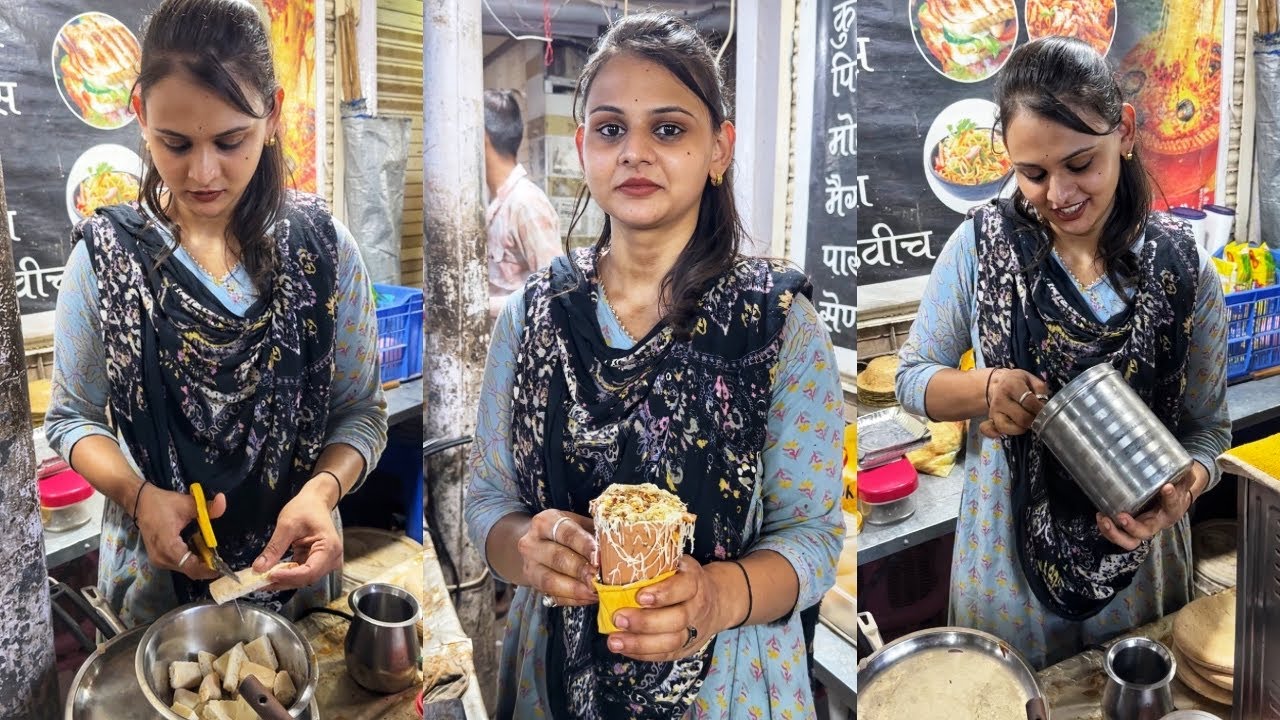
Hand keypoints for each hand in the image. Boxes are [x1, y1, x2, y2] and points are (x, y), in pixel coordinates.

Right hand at [135, 484, 226, 580]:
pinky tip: (202, 552)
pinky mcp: (159, 558)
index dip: (208, 569)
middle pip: (189, 570)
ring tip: (215, 556)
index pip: (191, 566)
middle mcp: (162, 558)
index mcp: (168, 546)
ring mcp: (159, 560)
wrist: (139, 503)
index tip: (224, 566)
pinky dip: (192, 561)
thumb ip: (207, 506)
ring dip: (200, 564)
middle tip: (224, 561)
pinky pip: (179, 564)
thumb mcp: (187, 503)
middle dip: (207, 567)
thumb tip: (222, 500)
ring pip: (184, 569)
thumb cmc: (162, 503)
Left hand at [253, 479, 342, 588]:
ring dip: (283, 580)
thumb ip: (274, 548)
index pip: (309, 571)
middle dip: (283, 581)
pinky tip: (272, 574)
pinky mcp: (317, 563)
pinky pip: (301, 574)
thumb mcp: (287, 525)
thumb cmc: (305, 508)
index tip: (268, 576)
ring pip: (303, 579)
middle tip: (259, 581)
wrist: (315, 502)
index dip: (289, 577)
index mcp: (329, 547)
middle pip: (306, 578)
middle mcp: (332, 558)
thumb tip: (259, 569)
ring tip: (262, 579)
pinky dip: (286, 575)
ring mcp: (325, 562)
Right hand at [517, 510, 598, 606]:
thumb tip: (615, 548)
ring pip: (551, 581)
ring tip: (596, 593)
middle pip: (558, 558)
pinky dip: (573, 600)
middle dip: (581, 570)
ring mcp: (529, 566)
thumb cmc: (566, 531)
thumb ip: (594, 534)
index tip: (600, 558)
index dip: (585, 546)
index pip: (567, 534)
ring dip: (576, 590)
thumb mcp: (578, 524)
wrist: (538, 542)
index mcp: (546, 522)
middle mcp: (532, 543)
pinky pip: (553, 596)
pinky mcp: (533, 585)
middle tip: (599, 579)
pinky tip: (589, 598)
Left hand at [605, 556, 733, 661]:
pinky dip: (642, 653)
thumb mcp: (676, 565)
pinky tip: (624, 648)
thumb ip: (655, 567)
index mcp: (694, 580)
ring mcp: (694, 630)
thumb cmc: (683, 579)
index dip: (663, 593)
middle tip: (618, 618)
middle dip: (645, 622)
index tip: (640, 596)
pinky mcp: (687, 648)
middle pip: (677, 619)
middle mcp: (698, 606)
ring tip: (614, 641)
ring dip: (640, 643)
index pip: (684, 587)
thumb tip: (615, 570)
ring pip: (672, 641)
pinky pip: (666, 655)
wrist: (716, 602)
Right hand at [979, 368, 1049, 438]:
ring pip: (1007, 428)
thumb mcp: (1031, 379)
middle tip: (1037, 418)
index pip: (1029, 402)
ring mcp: (993, 410)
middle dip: (1033, 421)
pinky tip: (1004, 431)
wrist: (998, 384)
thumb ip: (1040, 390)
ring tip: (1025, 423)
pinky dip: (995, 433)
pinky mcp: (990, 419)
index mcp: (1011, 385)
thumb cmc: (1017, 382)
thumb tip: (1043, 406)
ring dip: (1021, 429)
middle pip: (1021, 418)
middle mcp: (1000, 398)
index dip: (1040, 409)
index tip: (1045, 411)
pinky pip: (989, 430)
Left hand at [1097, 461, 1208, 550]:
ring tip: (1103, 519)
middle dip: (1132, 527)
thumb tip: (1189, 466)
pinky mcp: (1129, 528)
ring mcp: (1141, 528)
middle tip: (1121, 516)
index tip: (1166, 487)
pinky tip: (1100, 516)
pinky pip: (1118, 535)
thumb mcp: (1182, 485)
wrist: (1172, 504)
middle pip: (1144, 533)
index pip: (1172, 505)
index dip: (1170, 497)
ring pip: (1129, 541)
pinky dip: (1107, 529)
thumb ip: (1184, 477)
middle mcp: (1156, 524)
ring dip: (1114, 533)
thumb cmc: (1174, 493)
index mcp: (1171, 511)